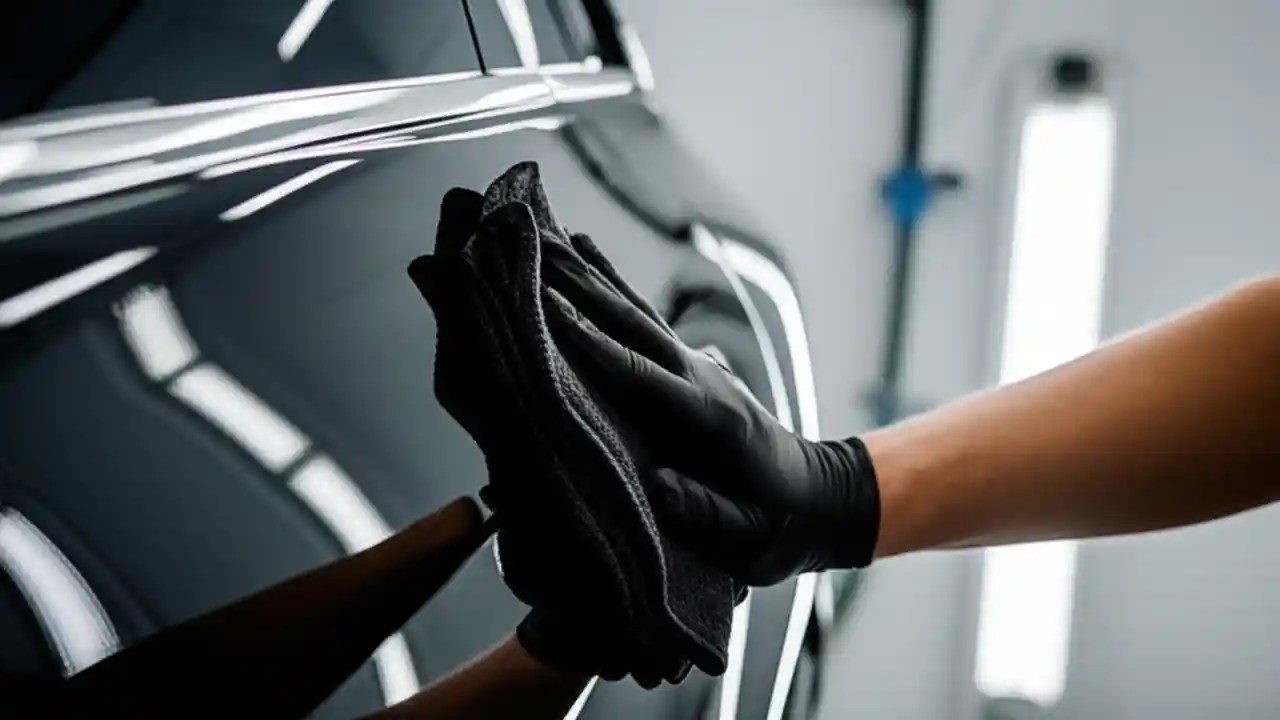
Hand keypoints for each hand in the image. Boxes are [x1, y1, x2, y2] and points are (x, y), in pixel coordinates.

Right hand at [541, 238, 879, 584]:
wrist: (817, 496)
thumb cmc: (775, 523)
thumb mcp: (745, 531)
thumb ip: (703, 510)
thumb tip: (655, 485)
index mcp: (711, 419)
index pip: (642, 375)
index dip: (595, 346)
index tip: (552, 314)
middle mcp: (702, 379)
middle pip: (636, 327)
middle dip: (587, 291)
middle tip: (541, 254)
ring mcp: (698, 369)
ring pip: (640, 315)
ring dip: (598, 277)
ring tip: (559, 237)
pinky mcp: (691, 370)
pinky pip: (646, 326)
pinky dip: (616, 292)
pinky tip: (593, 265)